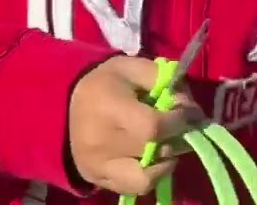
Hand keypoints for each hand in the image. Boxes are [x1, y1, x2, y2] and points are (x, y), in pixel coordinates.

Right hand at [67, 56, 204, 194]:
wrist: (67, 103)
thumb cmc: (107, 82)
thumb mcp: (134, 68)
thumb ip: (164, 81)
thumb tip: (188, 105)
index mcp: (109, 108)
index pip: (153, 127)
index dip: (179, 121)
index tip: (189, 112)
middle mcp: (100, 143)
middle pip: (153, 151)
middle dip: (177, 138)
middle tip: (182, 127)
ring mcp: (97, 166)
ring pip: (145, 178)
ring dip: (165, 162)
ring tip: (166, 145)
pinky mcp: (96, 179)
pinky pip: (133, 187)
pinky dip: (150, 175)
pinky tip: (153, 158)